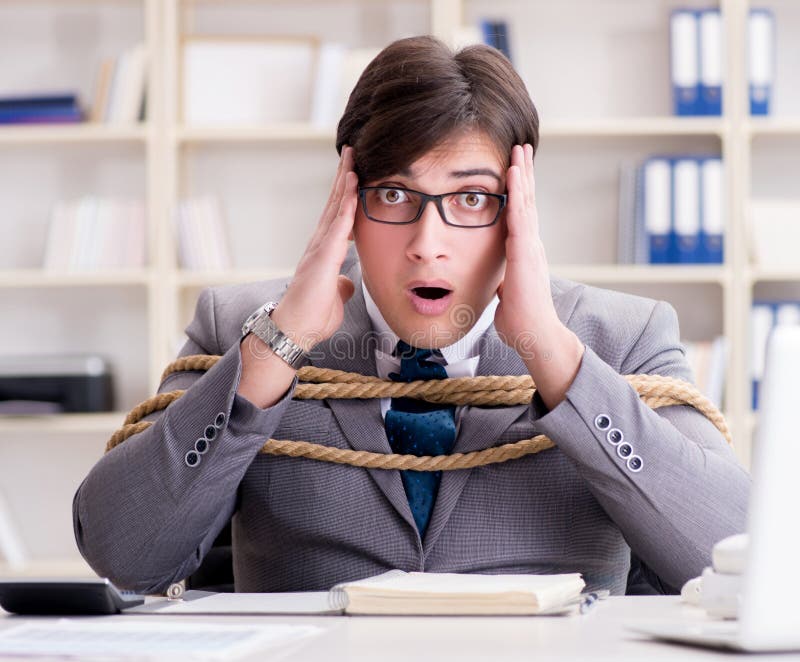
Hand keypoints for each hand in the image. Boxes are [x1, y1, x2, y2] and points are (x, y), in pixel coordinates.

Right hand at [270, 146, 357, 350]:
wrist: (293, 333)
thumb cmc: (310, 318)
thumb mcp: (334, 298)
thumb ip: (340, 286)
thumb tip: (347, 282)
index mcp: (323, 253)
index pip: (337, 216)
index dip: (345, 194)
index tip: (353, 173)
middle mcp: (319, 245)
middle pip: (334, 204)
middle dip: (343, 177)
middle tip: (351, 151)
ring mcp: (318, 250)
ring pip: (334, 209)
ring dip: (344, 183)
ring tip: (352, 159)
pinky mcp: (321, 259)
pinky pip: (337, 228)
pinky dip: (346, 207)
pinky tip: (353, 189)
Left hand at [493, 144, 583, 407]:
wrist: (534, 335)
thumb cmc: (520, 319)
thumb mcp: (506, 292)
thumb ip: (503, 280)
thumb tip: (497, 280)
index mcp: (524, 253)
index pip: (521, 215)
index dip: (519, 191)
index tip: (515, 169)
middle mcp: (531, 245)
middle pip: (527, 202)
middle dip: (523, 173)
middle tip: (521, 147)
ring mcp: (530, 247)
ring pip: (526, 203)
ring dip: (522, 175)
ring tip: (519, 150)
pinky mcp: (526, 253)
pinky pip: (520, 217)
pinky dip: (517, 193)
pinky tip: (513, 173)